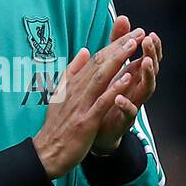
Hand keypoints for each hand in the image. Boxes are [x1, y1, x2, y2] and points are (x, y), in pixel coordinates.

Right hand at [31, 27, 144, 178]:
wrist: (46, 153)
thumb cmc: (57, 126)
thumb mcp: (61, 94)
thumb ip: (73, 72)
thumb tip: (84, 51)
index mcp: (72, 84)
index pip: (95, 59)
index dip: (114, 45)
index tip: (130, 33)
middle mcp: (76, 91)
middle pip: (100, 63)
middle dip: (119, 46)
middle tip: (138, 32)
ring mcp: (80, 106)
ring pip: (101, 78)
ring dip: (118, 61)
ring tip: (133, 46)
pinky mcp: (85, 122)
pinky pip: (101, 103)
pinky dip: (114, 90)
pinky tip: (126, 79)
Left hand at [92, 14, 160, 153]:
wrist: (95, 131)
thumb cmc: (105, 96)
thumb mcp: (111, 66)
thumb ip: (116, 44)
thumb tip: (124, 18)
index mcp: (133, 75)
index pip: (147, 57)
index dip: (152, 47)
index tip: (150, 33)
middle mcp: (136, 89)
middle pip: (150, 70)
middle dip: (152, 55)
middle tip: (149, 41)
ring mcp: (133, 104)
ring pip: (146, 89)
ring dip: (146, 75)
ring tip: (143, 62)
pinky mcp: (123, 121)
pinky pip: (128, 113)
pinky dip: (126, 105)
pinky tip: (120, 97)